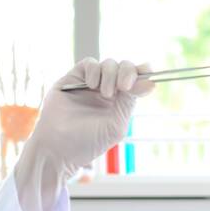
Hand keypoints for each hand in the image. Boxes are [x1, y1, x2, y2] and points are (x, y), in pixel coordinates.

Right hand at [18, 58, 154, 183]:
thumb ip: (130, 102)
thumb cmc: (87, 142)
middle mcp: (106, 90)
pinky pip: (89, 63)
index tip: (148, 71)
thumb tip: (150, 82)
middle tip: (124, 86)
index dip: (143, 72)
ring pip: (108, 64)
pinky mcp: (73, 79)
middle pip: (124, 67)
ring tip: (104, 93)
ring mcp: (90, 84)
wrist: (58, 147)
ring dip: (110, 75)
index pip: (136, 80)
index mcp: (119, 102)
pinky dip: (95, 70)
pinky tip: (92, 84)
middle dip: (128, 72)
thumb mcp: (116, 124)